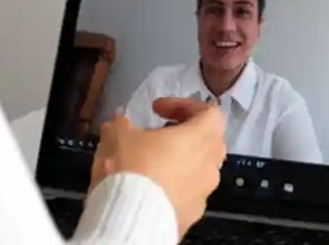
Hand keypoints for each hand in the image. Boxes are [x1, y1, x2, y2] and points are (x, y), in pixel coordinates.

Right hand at [90, 98, 226, 236]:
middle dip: (186, 135)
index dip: (186, 106)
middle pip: (210, 142)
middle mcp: (208, 166)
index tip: (158, 110)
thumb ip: (122, 123)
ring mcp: (203, 194)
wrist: (130, 222)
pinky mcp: (192, 216)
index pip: (211, 113)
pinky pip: (188, 195)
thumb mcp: (117, 135)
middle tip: (159, 136)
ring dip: (181, 163)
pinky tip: (150, 191)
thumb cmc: (130, 169)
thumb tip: (120, 122)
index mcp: (199, 139)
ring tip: (151, 165)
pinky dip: (175, 188)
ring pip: (200, 171)